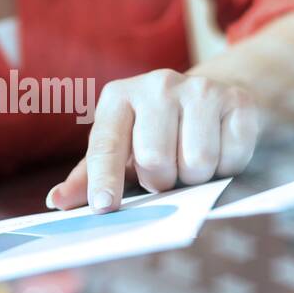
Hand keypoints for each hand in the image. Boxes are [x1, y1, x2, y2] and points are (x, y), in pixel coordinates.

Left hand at [47, 69, 260, 211]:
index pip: (107, 144)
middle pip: (156, 159)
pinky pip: (231, 158)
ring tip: (190, 162)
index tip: (104, 207)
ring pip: (197, 163)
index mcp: (120, 97)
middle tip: (165, 175)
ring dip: (195, 178)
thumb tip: (56, 201)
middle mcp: (157, 86)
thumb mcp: (119, 150)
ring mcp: (200, 89)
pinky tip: (218, 150)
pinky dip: (226, 167)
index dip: (105, 178)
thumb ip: (89, 176)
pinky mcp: (237, 101)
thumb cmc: (153, 133)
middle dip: (162, 181)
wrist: (210, 98)